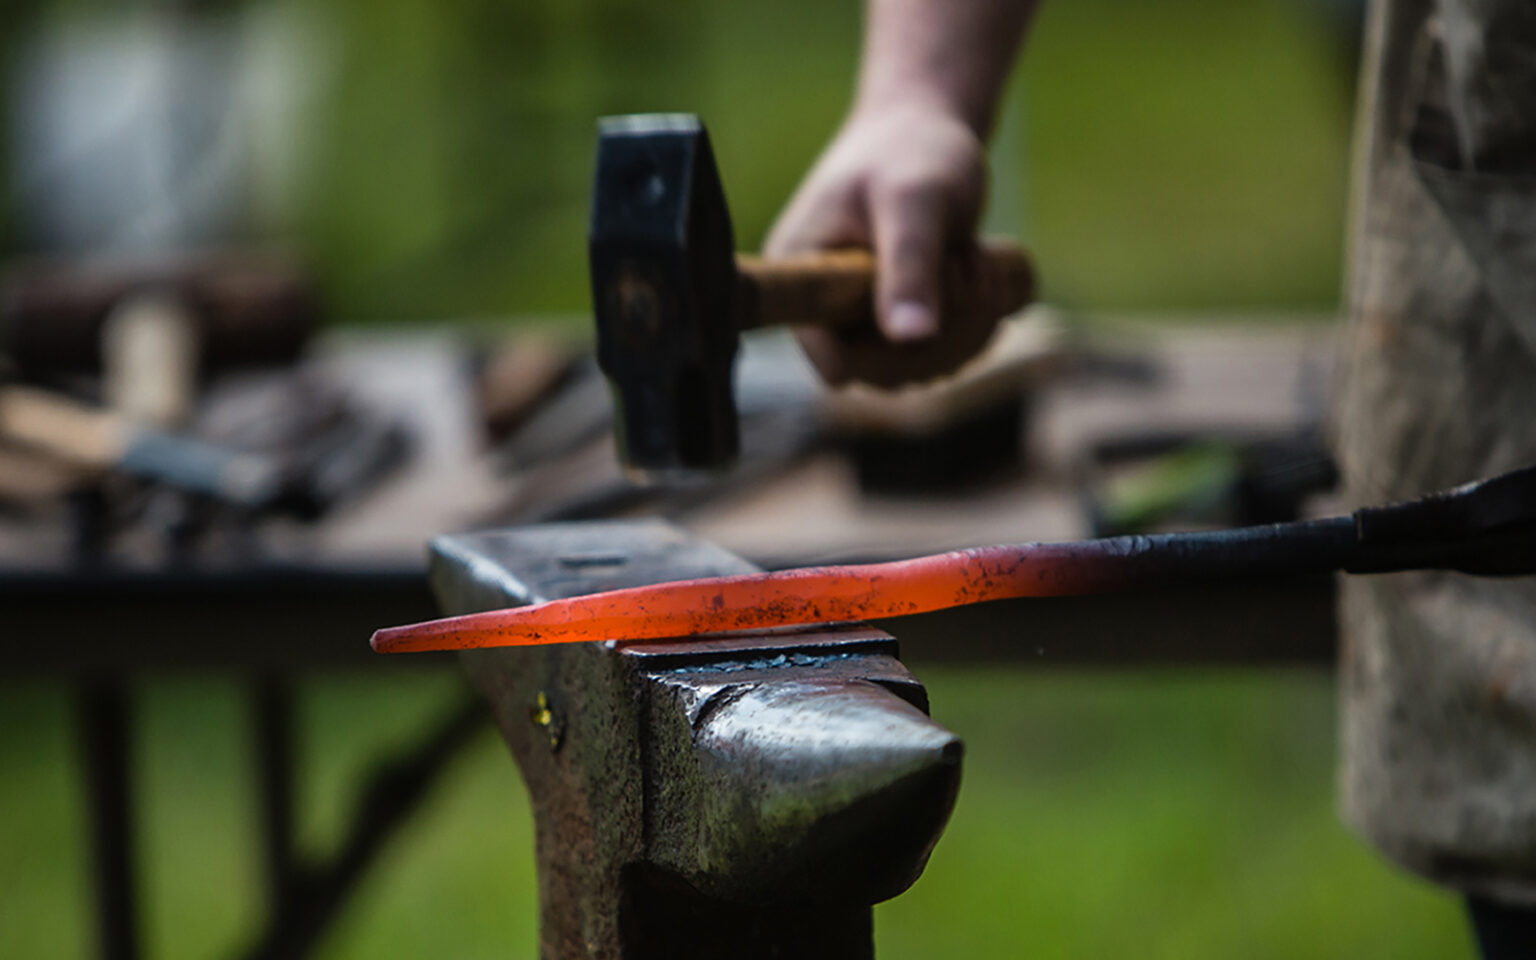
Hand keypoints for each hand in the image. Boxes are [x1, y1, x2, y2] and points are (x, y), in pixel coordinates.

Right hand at [765, 104, 999, 387]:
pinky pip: (933, 358)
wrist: (927, 126)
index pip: (831, 359)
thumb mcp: (913, 202)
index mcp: (799, 276)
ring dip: (965, 326)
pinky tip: (980, 278)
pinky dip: (971, 328)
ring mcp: (857, 316)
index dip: (890, 351)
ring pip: (915, 369)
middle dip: (943, 330)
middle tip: (968, 262)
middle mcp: (819, 306)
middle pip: (882, 373)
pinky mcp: (889, 319)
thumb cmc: (912, 149)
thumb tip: (912, 340)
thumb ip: (909, 267)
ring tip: (972, 259)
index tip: (932, 306)